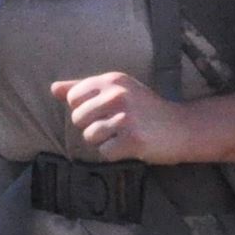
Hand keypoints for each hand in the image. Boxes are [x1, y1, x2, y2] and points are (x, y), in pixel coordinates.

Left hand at [51, 70, 202, 165]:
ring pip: (89, 136)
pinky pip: (105, 152)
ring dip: (104, 141)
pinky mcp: (132, 139)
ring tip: (123, 135)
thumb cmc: (145, 109)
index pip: (73, 97)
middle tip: (116, 126)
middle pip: (78, 119)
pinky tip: (130, 145)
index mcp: (112, 80)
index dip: (83, 109)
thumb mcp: (118, 90)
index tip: (104, 111)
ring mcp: (125, 117)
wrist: (182, 127)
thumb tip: (53, 88)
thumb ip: (84, 88)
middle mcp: (117, 95)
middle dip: (92, 126)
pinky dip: (115, 154)